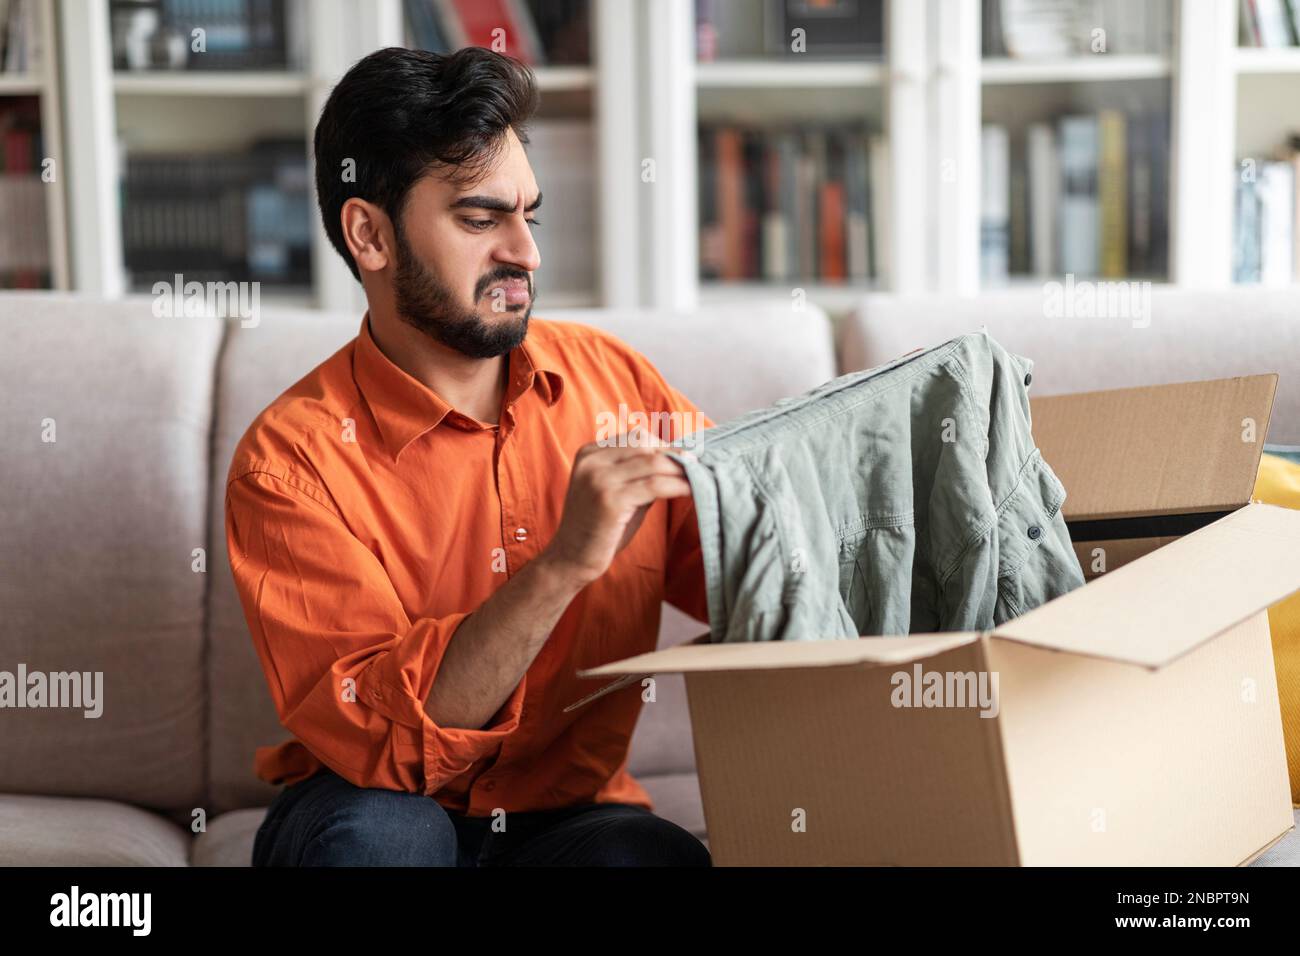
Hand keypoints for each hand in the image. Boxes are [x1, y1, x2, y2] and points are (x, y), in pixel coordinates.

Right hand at [541, 433, 692, 586]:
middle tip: (695, 468)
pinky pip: (655, 485)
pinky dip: (678, 486)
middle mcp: (592, 462)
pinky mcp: (611, 500)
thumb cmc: (599, 528)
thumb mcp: (616, 492)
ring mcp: (600, 479)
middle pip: (645, 444)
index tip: (685, 458)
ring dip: (680, 470)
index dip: (664, 447)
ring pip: (653, 462)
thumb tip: (678, 461)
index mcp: (589, 454)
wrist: (571, 559)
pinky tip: (691, 490)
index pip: (636, 437)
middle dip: (674, 456)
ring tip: (698, 478)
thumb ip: (639, 474)